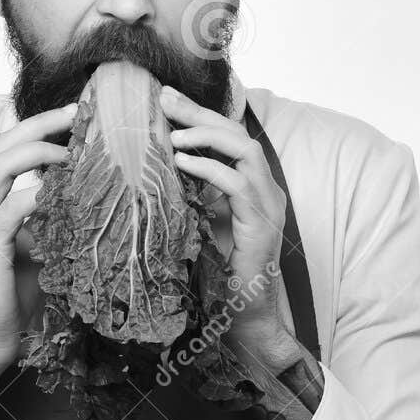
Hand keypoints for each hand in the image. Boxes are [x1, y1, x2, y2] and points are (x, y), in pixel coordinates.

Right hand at [0, 102, 76, 373]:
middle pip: (0, 146)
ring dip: (40, 151)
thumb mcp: (33, 246)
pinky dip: (39, 192)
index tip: (72, 116)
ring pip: (0, 166)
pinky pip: (12, 207)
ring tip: (73, 150)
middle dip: (40, 125)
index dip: (35, 128)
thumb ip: (46, 216)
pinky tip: (65, 190)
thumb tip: (84, 191)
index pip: (2, 149)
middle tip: (78, 114)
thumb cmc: (13, 298)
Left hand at [159, 85, 297, 367]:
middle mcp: (264, 190)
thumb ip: (187, 197)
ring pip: (244, 150)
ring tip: (173, 133)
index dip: (198, 116)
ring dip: (207, 135)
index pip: (228, 137)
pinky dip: (211, 169)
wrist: (244, 320)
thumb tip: (152, 169)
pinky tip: (183, 162)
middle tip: (165, 99)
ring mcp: (267, 206)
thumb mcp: (196, 225)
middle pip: (237, 134)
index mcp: (249, 187)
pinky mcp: (262, 227)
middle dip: (200, 113)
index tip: (165, 99)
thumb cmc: (218, 278)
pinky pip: (239, 185)